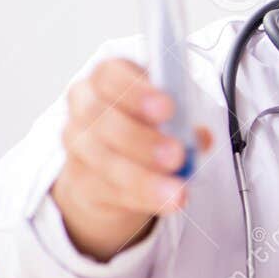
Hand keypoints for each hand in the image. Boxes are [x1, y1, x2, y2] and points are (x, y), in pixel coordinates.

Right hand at [50, 58, 213, 262]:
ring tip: (177, 189)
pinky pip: (108, 190)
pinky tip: (165, 201)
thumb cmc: (145, 126)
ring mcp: (78, 144)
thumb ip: (184, 120)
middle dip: (141, 139)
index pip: (110, 76)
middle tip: (176, 154)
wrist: (110, 167)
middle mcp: (85, 107)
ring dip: (144, 178)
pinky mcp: (80, 181)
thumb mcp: (169, 115)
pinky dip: (142, 197)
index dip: (137, 91)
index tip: (167, 107)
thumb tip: (200, 137)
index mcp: (107, 79)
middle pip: (101, 118)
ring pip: (104, 160)